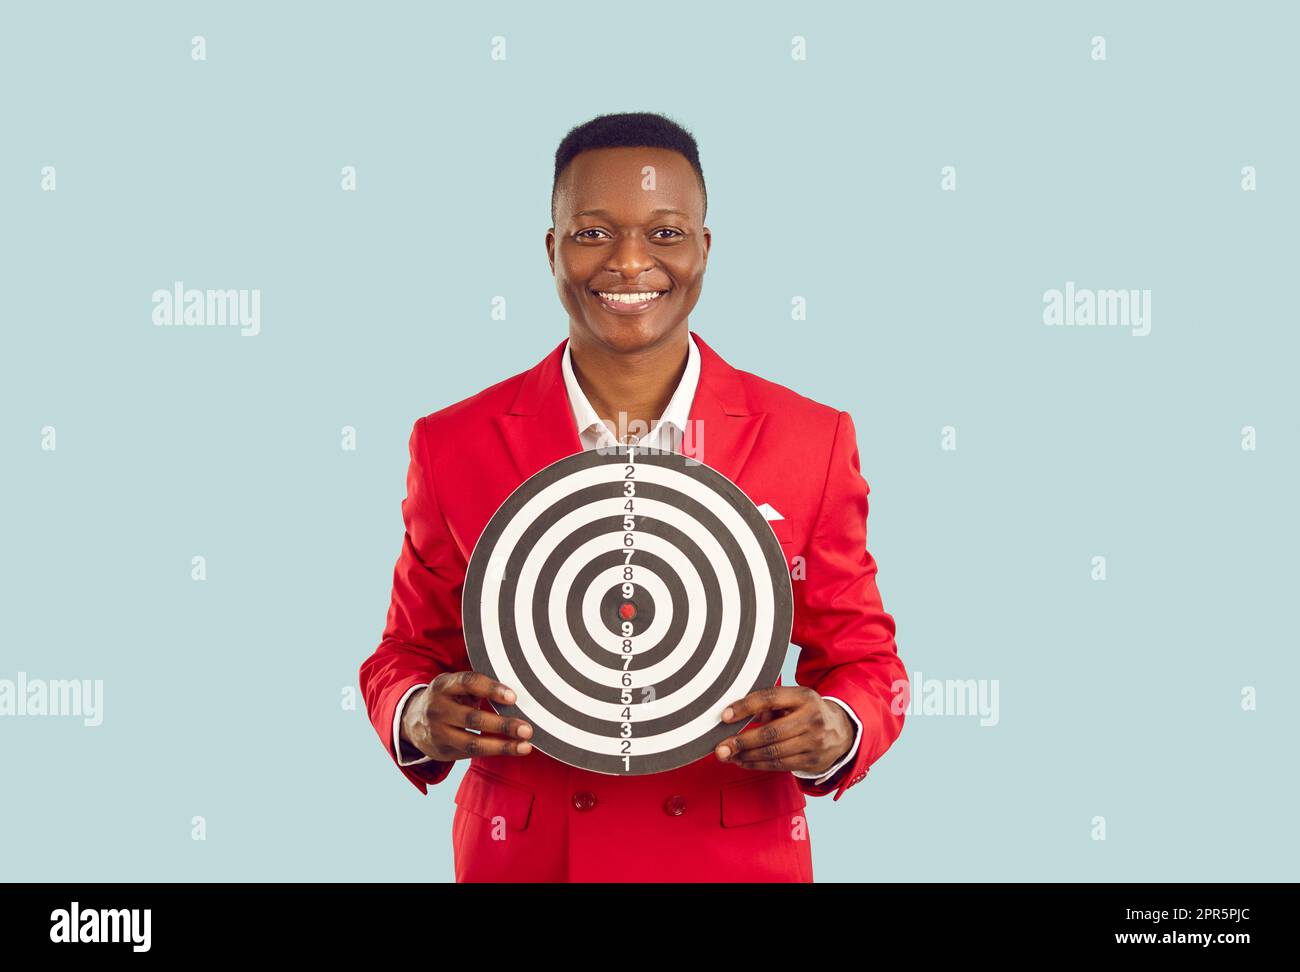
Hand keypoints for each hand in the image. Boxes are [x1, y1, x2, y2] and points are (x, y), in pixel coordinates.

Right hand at [399, 671, 533, 761]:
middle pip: (472, 718)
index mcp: (443, 685)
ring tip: (525, 745)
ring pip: (472, 741)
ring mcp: (438, 732)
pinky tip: (514, 749)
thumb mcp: (455, 685)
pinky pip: (472, 753)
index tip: (514, 697)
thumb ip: (478, 686)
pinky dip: (495, 751)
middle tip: (527, 728)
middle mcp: (437, 708)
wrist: (412, 720)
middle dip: (502, 725)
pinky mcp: (442, 751)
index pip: (468, 683)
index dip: (492, 689)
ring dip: (502, 745)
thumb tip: (516, 694)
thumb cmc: (447, 698)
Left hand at [714, 686, 852, 774]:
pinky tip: (743, 762)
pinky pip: (779, 765)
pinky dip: (757, 765)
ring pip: (773, 753)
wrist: (843, 731)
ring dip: (746, 756)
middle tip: (721, 747)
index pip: (770, 699)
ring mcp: (814, 742)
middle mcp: (811, 719)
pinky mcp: (812, 761)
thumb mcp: (794, 699)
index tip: (725, 716)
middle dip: (742, 742)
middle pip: (771, 732)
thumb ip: (768, 705)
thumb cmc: (808, 711)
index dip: (745, 707)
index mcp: (804, 697)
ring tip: (728, 756)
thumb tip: (737, 714)